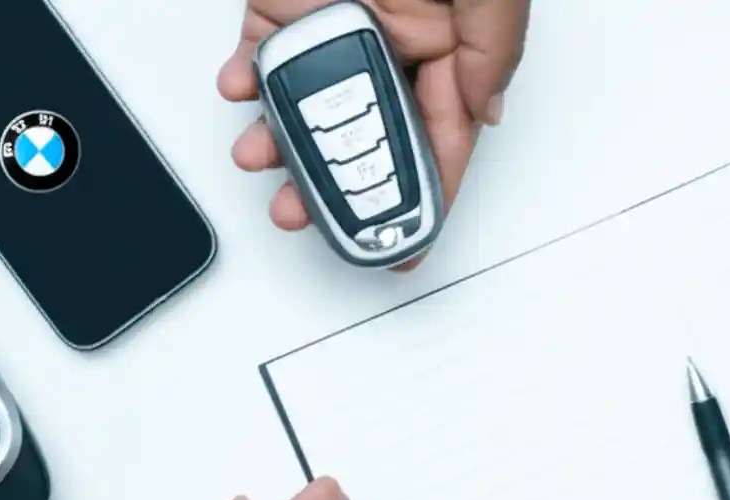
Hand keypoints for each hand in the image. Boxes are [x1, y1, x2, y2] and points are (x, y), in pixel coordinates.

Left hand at [218, 0, 531, 270]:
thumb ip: (491, 46)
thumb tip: (484, 114)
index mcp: (449, 40)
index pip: (440, 135)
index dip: (423, 194)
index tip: (399, 246)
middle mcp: (391, 37)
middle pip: (361, 132)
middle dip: (332, 182)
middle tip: (305, 213)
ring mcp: (332, 20)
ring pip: (302, 105)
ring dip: (278, 141)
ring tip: (260, 159)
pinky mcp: (280, 3)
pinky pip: (258, 54)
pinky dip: (243, 79)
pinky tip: (238, 90)